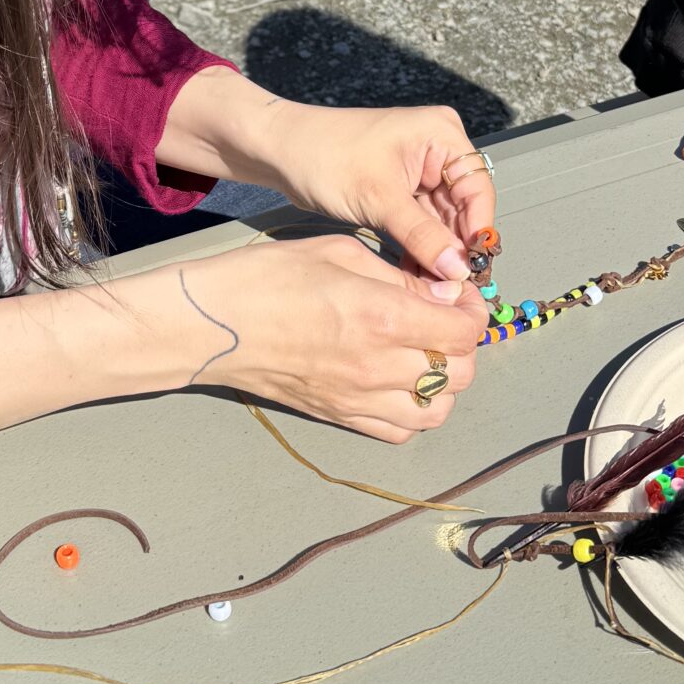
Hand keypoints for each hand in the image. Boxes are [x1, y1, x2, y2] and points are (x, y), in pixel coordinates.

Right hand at [160, 234, 482, 444]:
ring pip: (437, 410)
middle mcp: (378, 366)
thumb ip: (399, 276)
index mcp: (382, 317)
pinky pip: (400, 430)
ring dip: (442, 382)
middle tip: (442, 319)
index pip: (464, 332)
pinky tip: (398, 382)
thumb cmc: (266, 278)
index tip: (457, 295)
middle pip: (458, 373)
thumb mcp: (340, 253)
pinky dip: (413, 411)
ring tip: (423, 353)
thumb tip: (443, 292)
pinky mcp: (340, 417)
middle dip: (462, 345)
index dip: (472, 311)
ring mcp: (360, 399)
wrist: (211, 325)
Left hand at [164, 74, 498, 283]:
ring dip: (439, 253)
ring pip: (444, 220)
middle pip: (464, 207)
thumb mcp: (378, 198)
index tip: (475, 269)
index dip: (478, 230)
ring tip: (436, 289)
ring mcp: (420, 170)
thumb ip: (422, 235)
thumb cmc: (324, 155)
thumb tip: (459, 269)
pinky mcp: (402, 190)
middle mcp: (437, 149)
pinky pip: (423, 224)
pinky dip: (421, 248)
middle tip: (455, 288)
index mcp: (441, 135)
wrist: (280, 151)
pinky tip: (419, 277)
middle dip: (457, 247)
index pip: (478, 188)